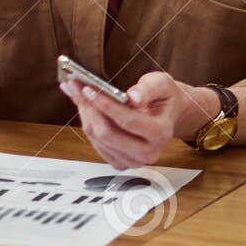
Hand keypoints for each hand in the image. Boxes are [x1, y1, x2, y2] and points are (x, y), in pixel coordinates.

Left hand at [61, 71, 199, 169]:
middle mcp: (148, 152)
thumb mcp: (162, 83)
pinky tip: (86, 107)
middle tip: (77, 88)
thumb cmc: (164, 97)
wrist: (167, 113)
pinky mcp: (120, 162)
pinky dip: (88, 123)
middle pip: (108, 134)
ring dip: (85, 114)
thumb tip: (133, 97)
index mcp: (161, 132)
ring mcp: (133, 160)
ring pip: (98, 139)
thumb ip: (149, 89)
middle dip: (90, 109)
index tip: (89, 89)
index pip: (128, 121)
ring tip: (78, 93)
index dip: (106, 105)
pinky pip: (96, 144)